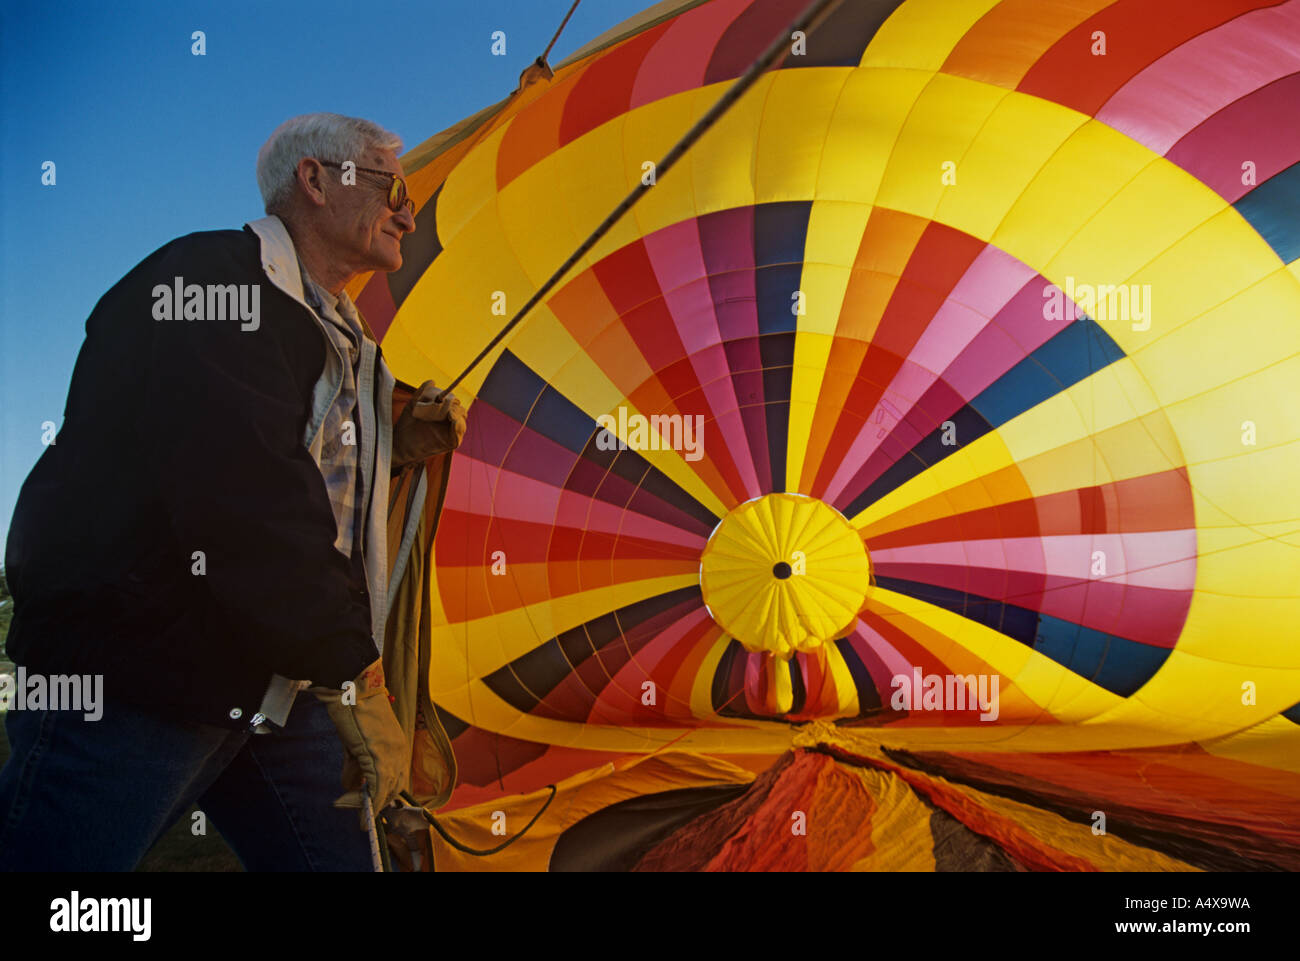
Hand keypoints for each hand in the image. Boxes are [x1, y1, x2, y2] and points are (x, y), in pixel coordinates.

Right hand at [309, 659, 407, 811]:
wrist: (353, 688)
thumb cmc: (353, 710)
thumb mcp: (355, 744)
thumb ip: (355, 766)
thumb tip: (349, 787)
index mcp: (397, 746)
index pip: (396, 777)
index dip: (385, 794)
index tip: (373, 806)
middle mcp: (399, 751)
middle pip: (395, 786)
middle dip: (380, 803)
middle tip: (364, 814)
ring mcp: (392, 753)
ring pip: (388, 789)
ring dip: (373, 806)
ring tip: (361, 818)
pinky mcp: (379, 755)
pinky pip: (379, 786)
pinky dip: (372, 802)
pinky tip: (364, 812)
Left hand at [392, 381, 466, 466]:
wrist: (398, 442)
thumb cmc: (406, 424)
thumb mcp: (413, 405)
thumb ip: (422, 392)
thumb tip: (432, 381)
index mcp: (442, 412)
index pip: (455, 402)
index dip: (451, 398)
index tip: (440, 398)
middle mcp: (448, 422)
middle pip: (461, 410)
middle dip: (454, 406)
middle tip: (443, 405)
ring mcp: (449, 433)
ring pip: (462, 421)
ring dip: (456, 414)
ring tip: (447, 413)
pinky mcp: (448, 443)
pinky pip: (458, 436)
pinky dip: (458, 426)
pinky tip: (452, 420)